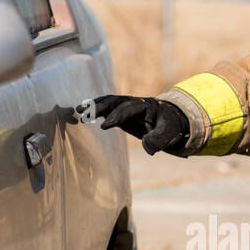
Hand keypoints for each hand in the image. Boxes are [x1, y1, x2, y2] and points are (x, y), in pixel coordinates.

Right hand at [75, 94, 189, 154]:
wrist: (171, 120)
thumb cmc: (171, 126)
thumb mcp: (170, 133)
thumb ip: (160, 140)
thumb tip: (148, 148)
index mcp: (146, 106)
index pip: (128, 109)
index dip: (116, 116)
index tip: (103, 126)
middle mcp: (134, 103)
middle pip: (114, 101)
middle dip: (99, 106)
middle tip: (84, 114)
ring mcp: (127, 106)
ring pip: (108, 102)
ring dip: (93, 105)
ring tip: (78, 110)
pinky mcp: (121, 112)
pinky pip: (106, 108)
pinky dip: (95, 109)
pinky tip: (83, 114)